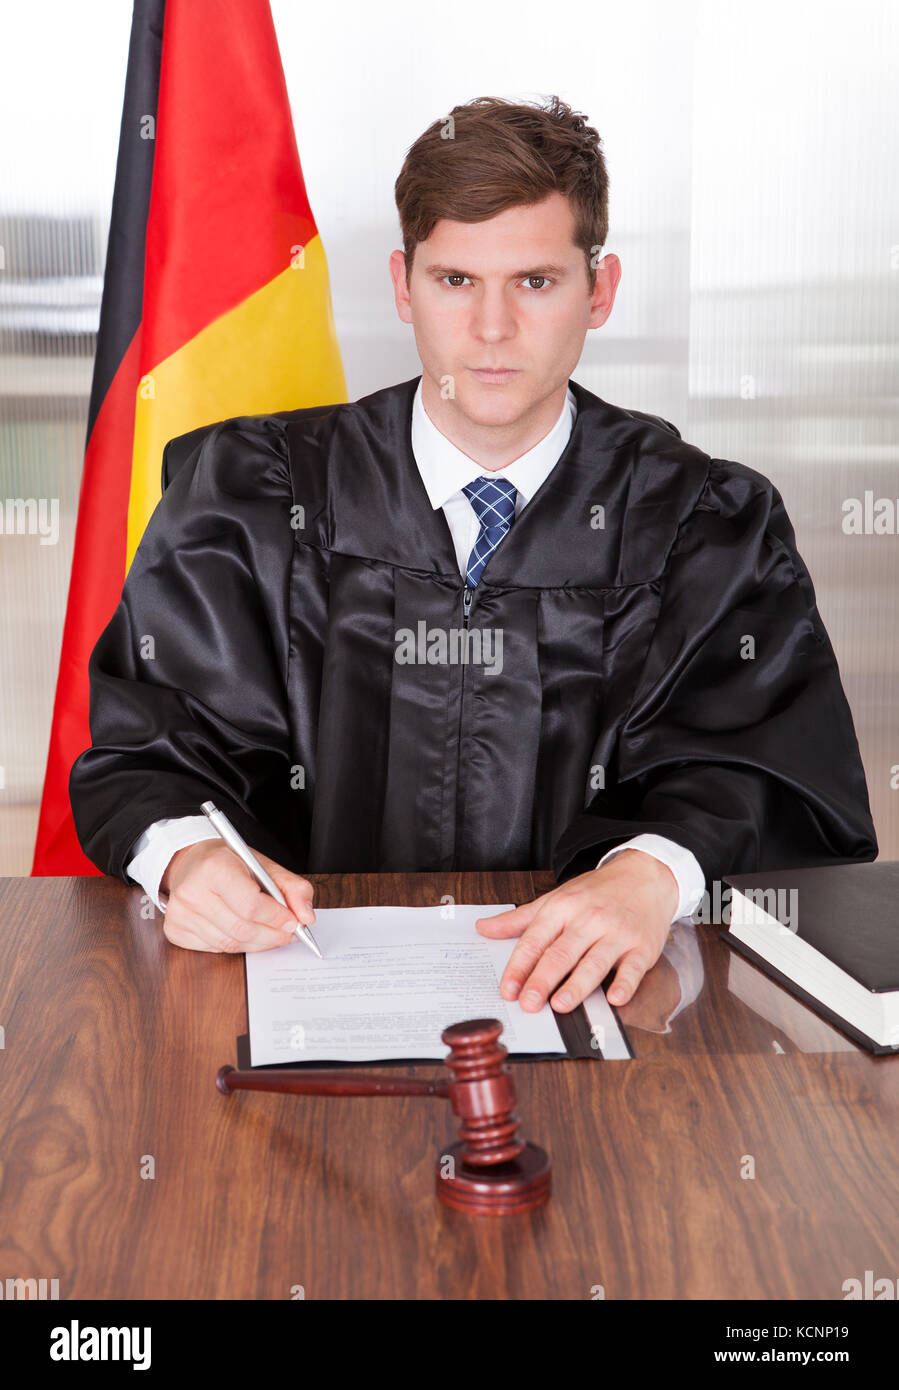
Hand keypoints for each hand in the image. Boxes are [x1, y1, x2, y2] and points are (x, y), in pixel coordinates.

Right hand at [159, 840, 315, 953]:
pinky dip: (235, 946)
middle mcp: (191, 890)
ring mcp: (180, 913)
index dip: (276, 918)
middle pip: (241, 929)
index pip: (250, 905)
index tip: (292, 921)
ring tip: (269, 933)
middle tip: (287, 933)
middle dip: (271, 936)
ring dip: (256, 943)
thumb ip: (292, 888)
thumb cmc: (229, 863)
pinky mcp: (174, 930)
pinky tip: (243, 933)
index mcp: (214, 867)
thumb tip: (306, 917)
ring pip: (228, 944)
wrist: (191, 861)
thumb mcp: (264, 865)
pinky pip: (213, 949)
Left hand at [475, 849, 678, 1012]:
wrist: (645, 875)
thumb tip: (483, 928)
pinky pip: (633, 968)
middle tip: (529, 1003)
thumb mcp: (556, 898)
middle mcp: (588, 919)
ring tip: (561, 1005)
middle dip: (543, 979)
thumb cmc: (597, 892)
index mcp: (562, 908)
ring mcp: (616, 933)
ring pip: (594, 962)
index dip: (519, 966)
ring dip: (577, 985)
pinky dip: (624, 984)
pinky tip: (615, 998)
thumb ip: (520, 918)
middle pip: (561, 953)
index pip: (535, 940)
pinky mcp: (642, 947)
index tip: (508, 989)